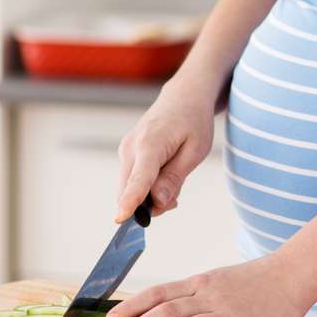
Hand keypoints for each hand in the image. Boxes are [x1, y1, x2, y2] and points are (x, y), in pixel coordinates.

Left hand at [107, 256, 312, 316]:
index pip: (158, 293)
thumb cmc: (251, 280)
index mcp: (200, 283)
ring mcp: (228, 313)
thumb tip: (156, 309)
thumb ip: (189, 294)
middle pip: (168, 310)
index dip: (132, 306)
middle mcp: (209, 296)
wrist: (290, 275)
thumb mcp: (215, 280)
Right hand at [115, 85, 215, 221]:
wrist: (183, 97)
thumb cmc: (193, 122)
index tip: (120, 218)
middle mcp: (131, 147)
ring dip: (150, 196)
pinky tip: (164, 173)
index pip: (139, 179)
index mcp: (150, 144)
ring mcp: (126, 150)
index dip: (130, 201)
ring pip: (130, 187)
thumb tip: (157, 203)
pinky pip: (132, 180)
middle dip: (151, 204)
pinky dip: (147, 186)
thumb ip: (174, 177)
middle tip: (176, 198)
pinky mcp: (126, 153)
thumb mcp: (196, 150)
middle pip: (131, 190)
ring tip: (174, 177)